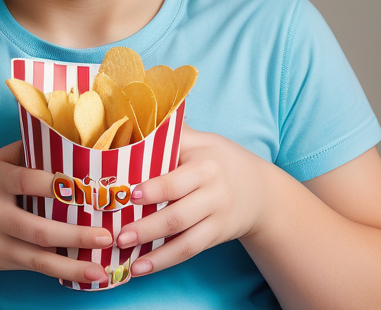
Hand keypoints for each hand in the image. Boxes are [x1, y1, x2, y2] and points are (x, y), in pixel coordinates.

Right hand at [0, 141, 111, 283]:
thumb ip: (27, 150)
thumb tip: (68, 133)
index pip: (26, 181)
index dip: (54, 184)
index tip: (85, 188)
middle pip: (37, 228)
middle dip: (74, 234)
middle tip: (106, 233)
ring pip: (37, 256)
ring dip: (72, 264)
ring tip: (101, 269)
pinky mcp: (0, 262)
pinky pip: (34, 266)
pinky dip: (60, 271)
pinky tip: (84, 273)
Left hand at [114, 124, 274, 276]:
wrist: (262, 191)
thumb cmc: (220, 160)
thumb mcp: (203, 141)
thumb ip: (174, 132)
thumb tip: (140, 112)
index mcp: (204, 164)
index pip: (176, 179)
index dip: (154, 189)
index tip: (131, 195)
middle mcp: (213, 192)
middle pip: (177, 214)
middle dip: (147, 227)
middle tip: (118, 235)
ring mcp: (216, 217)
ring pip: (184, 238)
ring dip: (154, 251)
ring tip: (127, 258)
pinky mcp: (217, 236)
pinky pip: (189, 250)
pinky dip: (165, 260)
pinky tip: (142, 268)